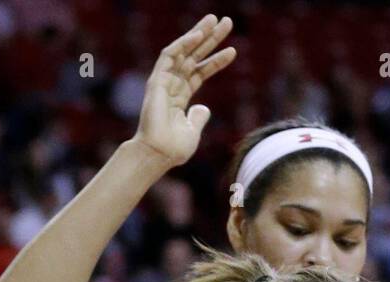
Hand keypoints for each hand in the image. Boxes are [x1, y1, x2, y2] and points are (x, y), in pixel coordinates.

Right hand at [132, 15, 235, 167]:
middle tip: (226, 22)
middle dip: (210, 39)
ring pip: (183, 51)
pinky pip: (169, 56)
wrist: (159, 154)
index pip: (200, 72)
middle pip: (194, 56)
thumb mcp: (193, 131)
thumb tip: (204, 108)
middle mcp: (172, 85)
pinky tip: (198, 35)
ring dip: (199, 34)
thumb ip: (198, 117)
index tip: (233, 50)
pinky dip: (183, 44)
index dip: (216, 61)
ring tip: (215, 20)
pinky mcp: (156, 80)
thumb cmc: (174, 148)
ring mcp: (163, 81)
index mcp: (180, 97)